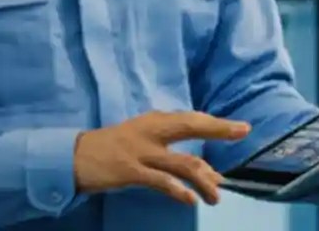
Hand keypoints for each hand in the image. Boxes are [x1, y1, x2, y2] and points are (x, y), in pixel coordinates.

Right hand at [74, 111, 250, 205]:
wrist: (76, 156)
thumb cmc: (114, 148)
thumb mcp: (143, 139)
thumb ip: (171, 150)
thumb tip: (207, 171)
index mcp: (154, 121)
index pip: (192, 119)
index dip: (217, 124)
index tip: (242, 128)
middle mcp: (151, 131)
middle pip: (190, 126)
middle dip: (218, 130)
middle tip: (241, 134)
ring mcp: (140, 151)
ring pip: (181, 162)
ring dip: (203, 180)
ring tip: (216, 197)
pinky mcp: (130, 170)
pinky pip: (160, 181)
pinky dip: (178, 190)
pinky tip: (190, 200)